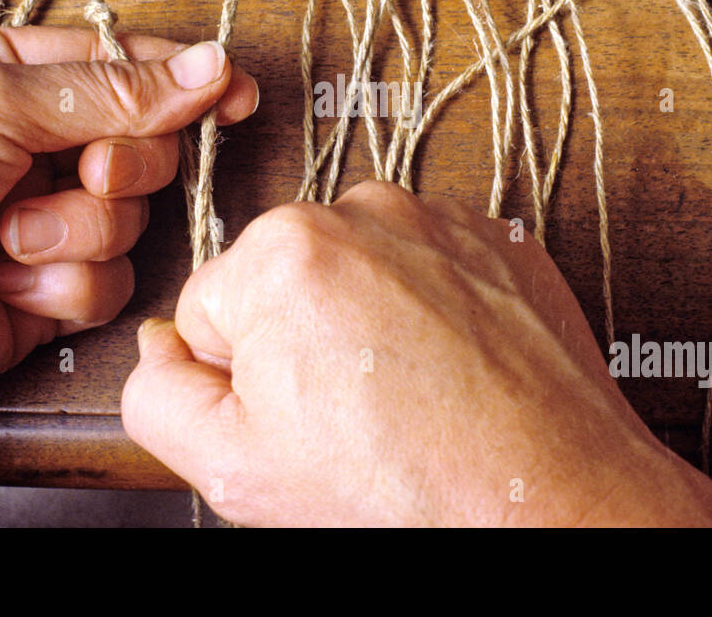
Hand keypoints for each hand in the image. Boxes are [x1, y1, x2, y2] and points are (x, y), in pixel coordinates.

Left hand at [0, 27, 256, 523]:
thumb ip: (108, 89)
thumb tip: (208, 65)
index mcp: (0, 75)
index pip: (116, 64)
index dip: (180, 79)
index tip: (233, 92)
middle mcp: (25, 145)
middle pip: (141, 143)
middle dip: (122, 163)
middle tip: (87, 171)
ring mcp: (37, 220)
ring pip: (129, 218)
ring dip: (76, 229)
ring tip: (7, 237)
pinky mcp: (44, 292)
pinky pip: (106, 282)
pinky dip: (61, 283)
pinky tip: (3, 282)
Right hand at [122, 181, 711, 526]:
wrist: (552, 499)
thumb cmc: (414, 487)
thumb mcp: (236, 468)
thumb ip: (159, 396)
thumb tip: (161, 349)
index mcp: (284, 253)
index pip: (208, 308)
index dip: (242, 377)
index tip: (295, 413)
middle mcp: (364, 211)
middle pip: (284, 281)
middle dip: (303, 341)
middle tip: (353, 415)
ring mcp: (439, 219)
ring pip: (359, 269)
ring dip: (369, 321)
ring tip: (410, 396)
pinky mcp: (497, 238)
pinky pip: (428, 265)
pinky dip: (431, 308)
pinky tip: (450, 370)